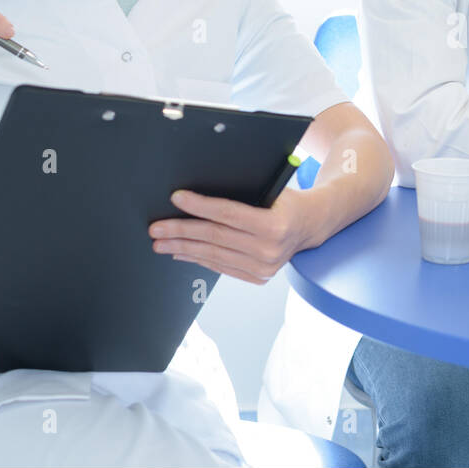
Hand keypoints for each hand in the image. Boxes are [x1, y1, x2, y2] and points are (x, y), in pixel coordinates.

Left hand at [148, 187, 322, 284]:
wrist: (311, 225)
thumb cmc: (287, 203)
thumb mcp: (271, 191)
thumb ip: (241, 195)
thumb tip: (198, 195)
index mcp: (274, 224)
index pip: (227, 214)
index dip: (199, 206)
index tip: (177, 199)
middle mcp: (269, 249)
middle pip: (215, 238)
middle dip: (181, 231)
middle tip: (157, 228)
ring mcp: (263, 267)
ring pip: (213, 255)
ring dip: (183, 248)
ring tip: (161, 243)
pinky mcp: (258, 277)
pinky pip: (220, 266)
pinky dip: (198, 258)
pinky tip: (182, 252)